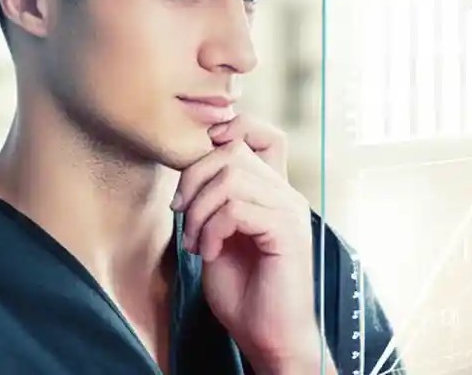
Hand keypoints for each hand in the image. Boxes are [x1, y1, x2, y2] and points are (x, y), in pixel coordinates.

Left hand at [172, 115, 318, 370]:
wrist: (269, 338)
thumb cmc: (244, 293)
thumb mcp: (217, 236)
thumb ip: (213, 201)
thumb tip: (189, 168)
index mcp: (273, 191)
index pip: (262, 132)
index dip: (225, 134)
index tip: (191, 172)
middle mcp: (286, 194)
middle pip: (233, 149)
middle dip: (193, 178)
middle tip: (182, 216)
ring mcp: (290, 211)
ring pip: (231, 176)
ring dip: (199, 209)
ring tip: (195, 242)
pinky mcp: (287, 232)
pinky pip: (237, 208)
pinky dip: (211, 229)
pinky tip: (208, 253)